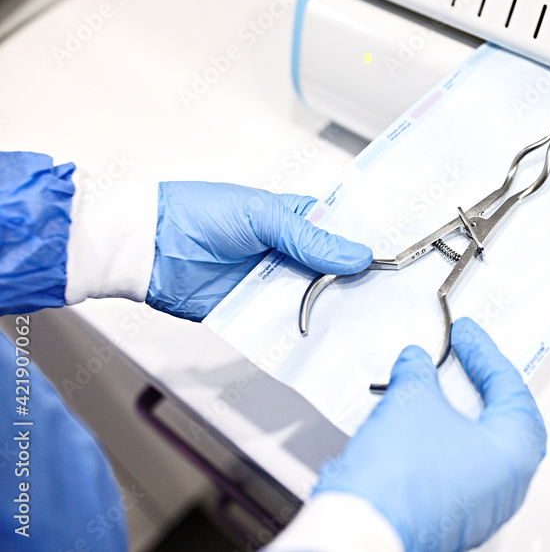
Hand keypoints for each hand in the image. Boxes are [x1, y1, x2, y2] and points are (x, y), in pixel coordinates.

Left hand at [146, 182, 371, 320]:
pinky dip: (302, 331)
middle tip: (386, 296)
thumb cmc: (200, 215)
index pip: (341, 233)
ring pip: (315, 300)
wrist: (149, 249)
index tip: (394, 259)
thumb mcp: (263, 217)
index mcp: (296, 221)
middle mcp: (289, 253)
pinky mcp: (256, 312)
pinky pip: (285, 324)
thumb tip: (356, 255)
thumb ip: (310, 239)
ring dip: (333, 309)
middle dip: (355, 283)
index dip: (364, 245)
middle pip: (334, 271)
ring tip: (365, 322)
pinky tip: (326, 338)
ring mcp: (274, 284)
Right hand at [315, 318, 546, 551]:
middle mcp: (510, 483)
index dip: (482, 352)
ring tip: (442, 390)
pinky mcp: (459, 520)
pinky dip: (451, 443)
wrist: (362, 528)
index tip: (465, 335)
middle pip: (505, 417)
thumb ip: (420, 372)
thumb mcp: (411, 401)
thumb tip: (417, 363)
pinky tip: (428, 429)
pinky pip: (465, 470)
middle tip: (465, 358)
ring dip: (465, 414)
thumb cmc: (397, 480)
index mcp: (515, 451)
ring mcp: (486, 506)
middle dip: (482, 383)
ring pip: (485, 447)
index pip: (508, 386)